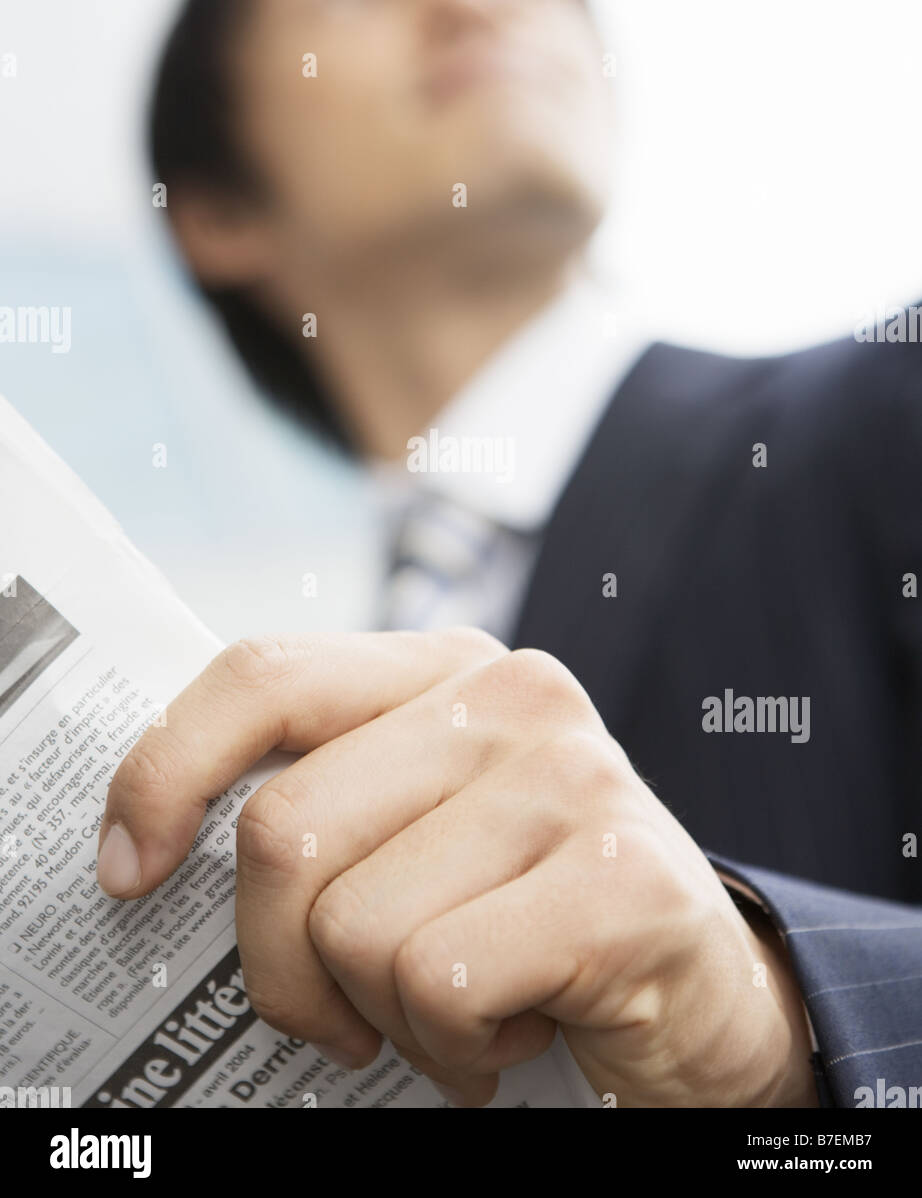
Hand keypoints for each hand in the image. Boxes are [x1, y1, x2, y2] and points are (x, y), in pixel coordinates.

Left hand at [96, 628, 817, 1106]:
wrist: (705, 990)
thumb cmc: (527, 911)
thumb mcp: (419, 828)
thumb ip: (325, 800)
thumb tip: (150, 847)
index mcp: (443, 668)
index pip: (263, 675)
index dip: (165, 769)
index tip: (128, 867)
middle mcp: (510, 698)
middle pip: (285, 829)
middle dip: (281, 963)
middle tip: (340, 1009)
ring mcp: (573, 779)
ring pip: (356, 929)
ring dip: (386, 1015)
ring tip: (459, 1009)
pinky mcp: (620, 879)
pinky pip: (438, 987)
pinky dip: (453, 1051)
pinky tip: (515, 1028)